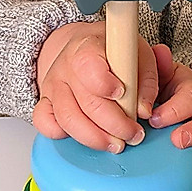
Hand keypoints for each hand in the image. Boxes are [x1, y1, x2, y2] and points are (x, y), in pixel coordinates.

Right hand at [33, 22, 160, 152]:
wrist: (82, 48)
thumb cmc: (112, 52)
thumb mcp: (136, 53)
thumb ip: (145, 79)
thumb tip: (143, 110)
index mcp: (87, 46)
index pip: (89, 65)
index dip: (105, 83)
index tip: (122, 92)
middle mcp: (65, 67)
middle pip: (86, 102)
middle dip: (115, 124)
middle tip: (134, 133)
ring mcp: (53, 86)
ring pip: (68, 119)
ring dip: (96, 138)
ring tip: (116, 143)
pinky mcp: (45, 104)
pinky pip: (46, 125)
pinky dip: (65, 136)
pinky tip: (88, 137)